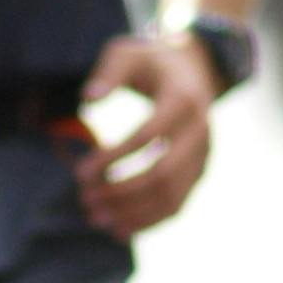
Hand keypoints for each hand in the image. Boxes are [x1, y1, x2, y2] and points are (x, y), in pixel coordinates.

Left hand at [71, 31, 216, 240]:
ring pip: (174, 194)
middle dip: (122, 190)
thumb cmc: (150, 60)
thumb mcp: (126, 53)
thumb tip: (88, 98)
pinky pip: (179, 201)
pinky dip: (151, 219)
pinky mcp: (199, 170)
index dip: (113, 156)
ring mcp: (203, 154)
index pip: (147, 137)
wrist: (194, 69)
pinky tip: (120, 229)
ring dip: (134, 212)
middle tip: (84, 198)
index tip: (79, 172)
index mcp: (182, 101)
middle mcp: (200, 132)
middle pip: (163, 172)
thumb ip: (108, 72)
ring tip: (95, 218)